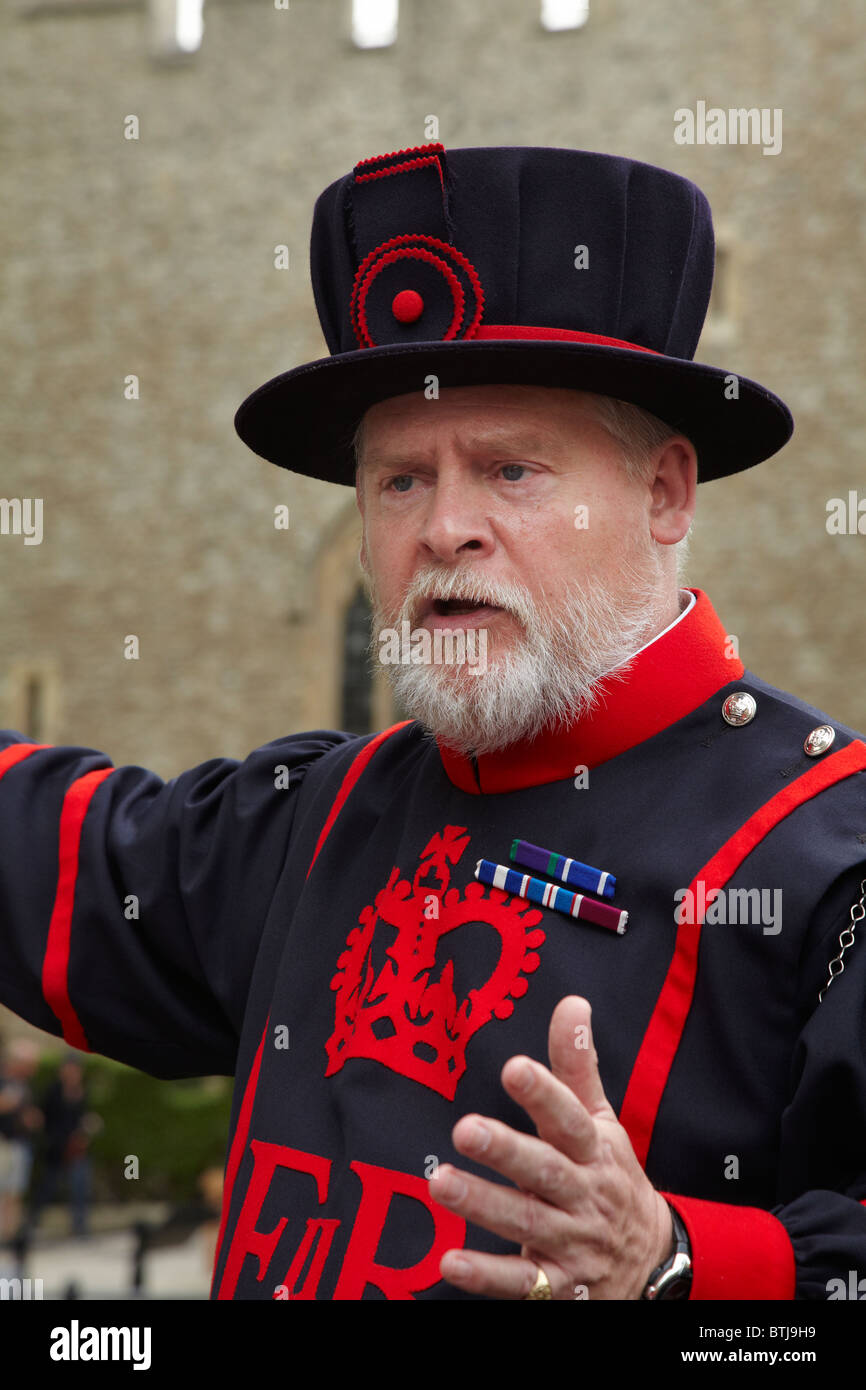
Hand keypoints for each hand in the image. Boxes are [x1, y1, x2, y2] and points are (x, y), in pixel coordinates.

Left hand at [430, 995, 672, 1298]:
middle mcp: (583, 1194)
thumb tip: (571, 1002)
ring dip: (483, 1204)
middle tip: (464, 1129)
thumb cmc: (613, 1177)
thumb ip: (577, 1065)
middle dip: (506, 1151)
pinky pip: (523, 1284)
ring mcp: (572, 1242)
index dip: (544, 1093)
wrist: (652, 1261)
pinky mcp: (560, 1286)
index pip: (570, 1117)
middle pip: (545, 1170)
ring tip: (440, 1183)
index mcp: (593, 1149)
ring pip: (526, 1223)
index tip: (513, 1067)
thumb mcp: (602, 1121)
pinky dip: (487, 1275)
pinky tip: (450, 1261)